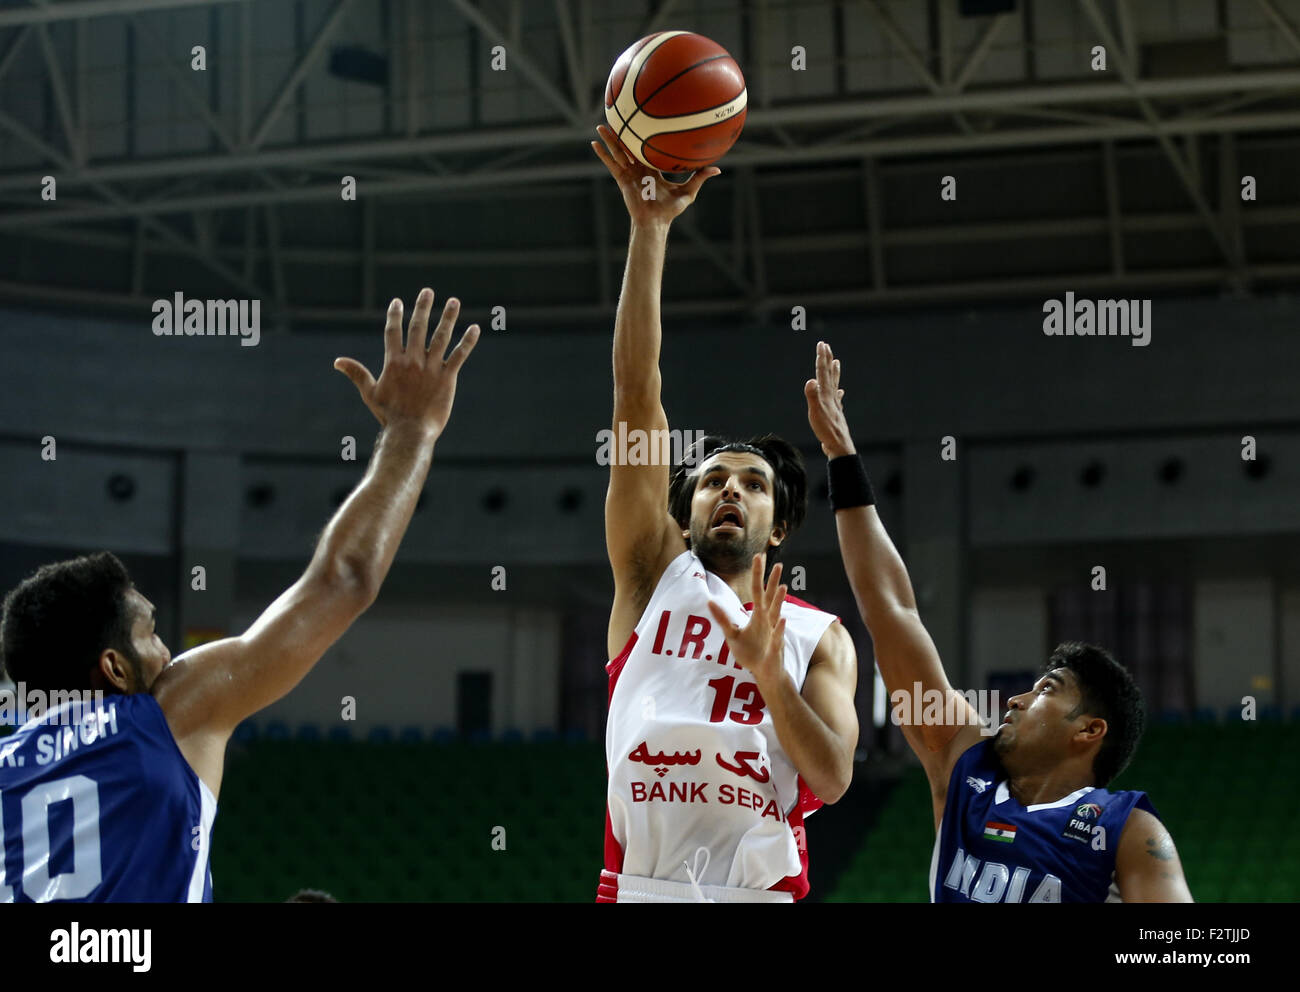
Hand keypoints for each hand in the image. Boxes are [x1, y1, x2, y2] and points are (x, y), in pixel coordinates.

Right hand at [334, 289, 479, 436]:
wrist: (410, 432)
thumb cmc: (389, 415)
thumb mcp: (370, 392)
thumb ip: (357, 373)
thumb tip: (337, 361)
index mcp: (393, 362)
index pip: (393, 332)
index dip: (394, 315)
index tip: (397, 302)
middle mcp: (413, 360)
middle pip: (418, 327)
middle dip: (422, 307)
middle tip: (427, 291)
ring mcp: (431, 368)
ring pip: (441, 336)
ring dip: (448, 317)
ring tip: (454, 301)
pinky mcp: (447, 377)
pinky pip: (459, 355)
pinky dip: (467, 341)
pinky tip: (475, 328)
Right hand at [591, 124, 720, 227]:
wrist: (657, 221)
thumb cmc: (671, 209)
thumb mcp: (688, 191)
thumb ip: (699, 177)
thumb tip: (717, 169)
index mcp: (652, 170)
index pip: (646, 151)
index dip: (643, 139)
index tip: (641, 125)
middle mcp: (639, 170)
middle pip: (629, 148)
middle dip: (623, 135)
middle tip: (617, 118)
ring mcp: (629, 174)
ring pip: (618, 153)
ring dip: (609, 140)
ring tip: (600, 127)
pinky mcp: (622, 180)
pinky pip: (612, 165)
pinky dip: (603, 155)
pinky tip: (594, 145)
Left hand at [707, 555, 787, 689]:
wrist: (764, 671)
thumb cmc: (750, 651)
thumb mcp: (731, 634)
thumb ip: (723, 619)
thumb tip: (709, 602)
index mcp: (758, 615)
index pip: (757, 590)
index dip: (757, 574)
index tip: (758, 556)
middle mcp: (768, 620)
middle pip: (769, 597)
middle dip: (772, 581)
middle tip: (778, 563)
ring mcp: (773, 632)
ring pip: (777, 613)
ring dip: (780, 601)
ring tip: (783, 586)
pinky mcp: (775, 647)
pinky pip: (777, 637)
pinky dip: (780, 629)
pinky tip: (783, 620)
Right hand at [804, 340, 855, 458]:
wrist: (839, 446)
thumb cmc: (827, 430)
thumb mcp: (816, 413)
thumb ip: (812, 396)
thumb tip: (810, 380)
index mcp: (826, 394)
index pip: (822, 372)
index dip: (821, 358)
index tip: (821, 344)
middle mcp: (831, 397)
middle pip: (829, 374)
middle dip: (827, 360)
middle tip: (826, 346)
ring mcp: (834, 405)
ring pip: (834, 384)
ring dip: (834, 372)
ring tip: (836, 362)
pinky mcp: (834, 414)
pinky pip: (836, 399)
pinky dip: (838, 393)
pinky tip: (840, 392)